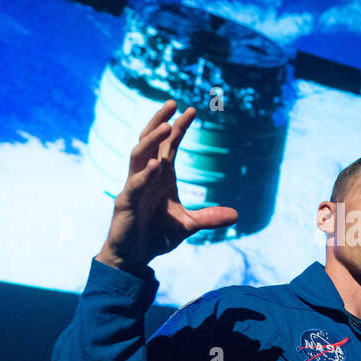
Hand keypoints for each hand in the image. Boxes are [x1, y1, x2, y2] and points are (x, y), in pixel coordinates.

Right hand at [97, 100, 238, 272]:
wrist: (134, 257)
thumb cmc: (156, 236)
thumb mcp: (188, 226)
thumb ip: (209, 218)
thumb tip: (236, 215)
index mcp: (160, 176)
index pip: (168, 145)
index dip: (179, 127)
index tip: (192, 110)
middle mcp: (145, 176)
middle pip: (149, 140)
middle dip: (159, 120)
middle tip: (172, 102)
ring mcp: (133, 187)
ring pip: (137, 155)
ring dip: (151, 140)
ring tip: (166, 126)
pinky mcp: (124, 203)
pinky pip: (134, 185)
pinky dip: (144, 175)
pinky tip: (156, 165)